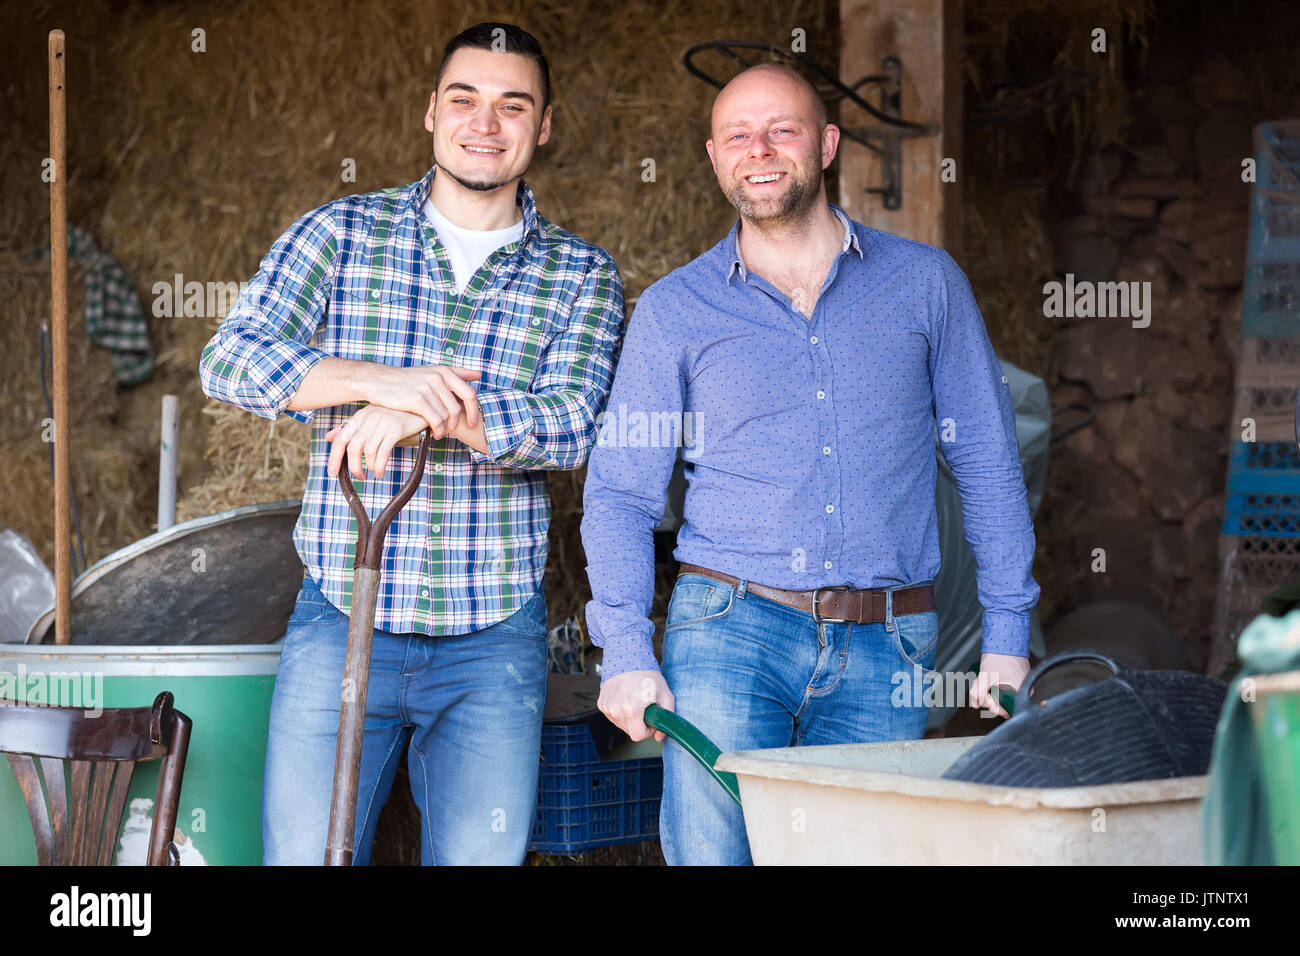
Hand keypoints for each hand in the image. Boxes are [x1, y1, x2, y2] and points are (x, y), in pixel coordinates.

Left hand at [325, 405, 427, 479]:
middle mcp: (369, 418)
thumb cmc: (392, 415)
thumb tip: (328, 437)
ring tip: (374, 473)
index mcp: (359, 416)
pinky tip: (380, 471)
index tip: (332, 473)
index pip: (340, 439)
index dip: (334, 457)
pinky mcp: (396, 429)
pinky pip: (383, 452)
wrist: (418, 407)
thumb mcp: (369, 419)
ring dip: (370, 467)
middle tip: (360, 477)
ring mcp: (382, 423)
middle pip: (353, 448)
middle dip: (354, 467)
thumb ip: (349, 428)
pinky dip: (380, 466)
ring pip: (368, 452)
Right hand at [362, 364, 481, 438]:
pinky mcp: (417, 400)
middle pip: (458, 408)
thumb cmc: (407, 379)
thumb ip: (456, 372)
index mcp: (444, 371)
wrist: (378, 380)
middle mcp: (438, 377)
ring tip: (439, 433)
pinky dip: (437, 430)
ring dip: (445, 429)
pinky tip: (433, 434)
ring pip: (446, 416)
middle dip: (457, 424)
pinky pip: (435, 420)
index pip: (469, 394)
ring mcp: (427, 388)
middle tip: (451, 432)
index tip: (471, 422)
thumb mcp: (432, 371)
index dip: (474, 410)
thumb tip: (478, 374)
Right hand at [598, 670, 673, 742]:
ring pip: (620, 724)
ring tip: (634, 700)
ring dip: (629, 718)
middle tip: (644, 707)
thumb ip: (667, 717)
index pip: (638, 735)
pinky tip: (625, 698)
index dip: (647, 731)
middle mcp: (616, 709)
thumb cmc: (647, 675)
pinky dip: (620, 711)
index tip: (650, 720)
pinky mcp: (601, 703)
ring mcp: (607, 706)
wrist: (628, 657)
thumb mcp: (665, 695)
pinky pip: (613, 716)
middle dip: (638, 723)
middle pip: (629, 731)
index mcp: (631, 709)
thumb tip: (660, 737)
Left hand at [970, 652, 1029, 718]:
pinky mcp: (1016, 675)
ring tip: (983, 681)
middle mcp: (1025, 687)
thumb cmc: (1000, 654)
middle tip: (982, 690)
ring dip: (991, 690)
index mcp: (1022, 691)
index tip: (984, 702)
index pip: (1008, 708)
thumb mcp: (985, 676)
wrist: (1004, 638)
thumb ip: (978, 693)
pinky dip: (995, 684)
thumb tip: (975, 704)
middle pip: (1004, 701)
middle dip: (990, 697)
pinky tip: (988, 678)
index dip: (993, 707)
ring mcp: (1021, 681)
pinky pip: (1005, 685)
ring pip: (1003, 693)